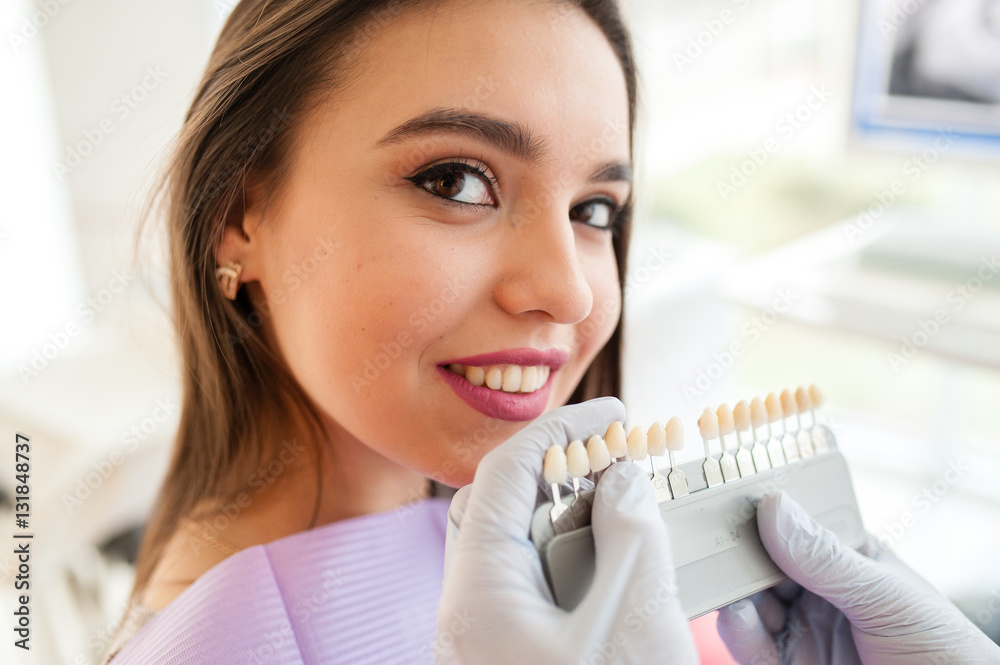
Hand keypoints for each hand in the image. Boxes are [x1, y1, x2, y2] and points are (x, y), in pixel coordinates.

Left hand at [435, 396, 698, 664]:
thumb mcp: (635, 622)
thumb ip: (632, 537)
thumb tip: (622, 477)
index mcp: (477, 597)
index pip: (502, 473)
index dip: (560, 430)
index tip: (612, 416)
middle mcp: (469, 613)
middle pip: (501, 506)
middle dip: (561, 473)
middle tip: (618, 464)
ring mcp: (487, 636)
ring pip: (520, 548)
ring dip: (573, 523)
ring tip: (628, 519)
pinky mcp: (513, 651)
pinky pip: (535, 586)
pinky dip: (575, 563)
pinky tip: (619, 570)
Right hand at [717, 491, 999, 664]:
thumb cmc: (943, 651)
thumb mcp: (887, 595)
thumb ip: (826, 557)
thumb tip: (774, 507)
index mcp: (844, 559)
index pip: (795, 526)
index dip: (763, 512)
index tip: (734, 498)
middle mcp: (816, 591)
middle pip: (761, 563)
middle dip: (737, 551)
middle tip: (712, 537)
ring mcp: (800, 630)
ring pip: (748, 602)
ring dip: (731, 590)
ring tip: (721, 577)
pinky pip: (749, 646)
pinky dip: (737, 630)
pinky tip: (736, 614)